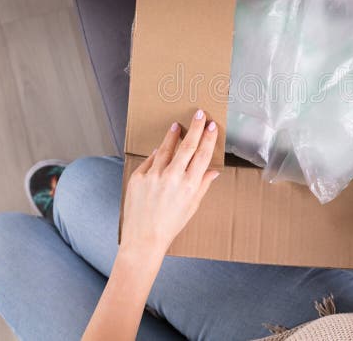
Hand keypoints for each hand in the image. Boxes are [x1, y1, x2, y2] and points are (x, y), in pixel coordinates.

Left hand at [120, 110, 219, 262]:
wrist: (144, 238)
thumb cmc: (170, 224)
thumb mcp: (192, 206)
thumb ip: (202, 185)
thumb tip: (213, 171)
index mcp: (190, 185)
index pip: (202, 155)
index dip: (209, 138)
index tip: (212, 126)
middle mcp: (173, 178)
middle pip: (187, 146)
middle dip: (196, 128)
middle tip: (200, 114)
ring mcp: (154, 176)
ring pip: (167, 148)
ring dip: (173, 135)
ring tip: (177, 125)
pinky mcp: (138, 177)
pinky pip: (150, 160)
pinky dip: (157, 153)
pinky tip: (161, 148)